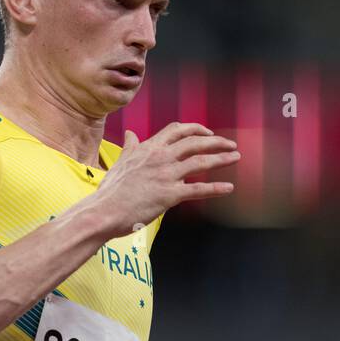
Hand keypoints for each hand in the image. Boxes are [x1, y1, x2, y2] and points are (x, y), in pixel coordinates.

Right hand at [92, 122, 239, 235]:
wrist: (103, 211)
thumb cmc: (110, 191)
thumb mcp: (120, 163)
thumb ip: (129, 148)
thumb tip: (131, 134)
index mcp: (148, 148)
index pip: (176, 130)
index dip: (195, 129)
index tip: (207, 132)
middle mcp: (160, 157)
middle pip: (194, 142)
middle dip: (215, 141)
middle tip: (229, 144)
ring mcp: (166, 175)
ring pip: (200, 162)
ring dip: (221, 158)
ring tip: (236, 157)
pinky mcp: (170, 195)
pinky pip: (198, 190)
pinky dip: (216, 188)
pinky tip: (229, 187)